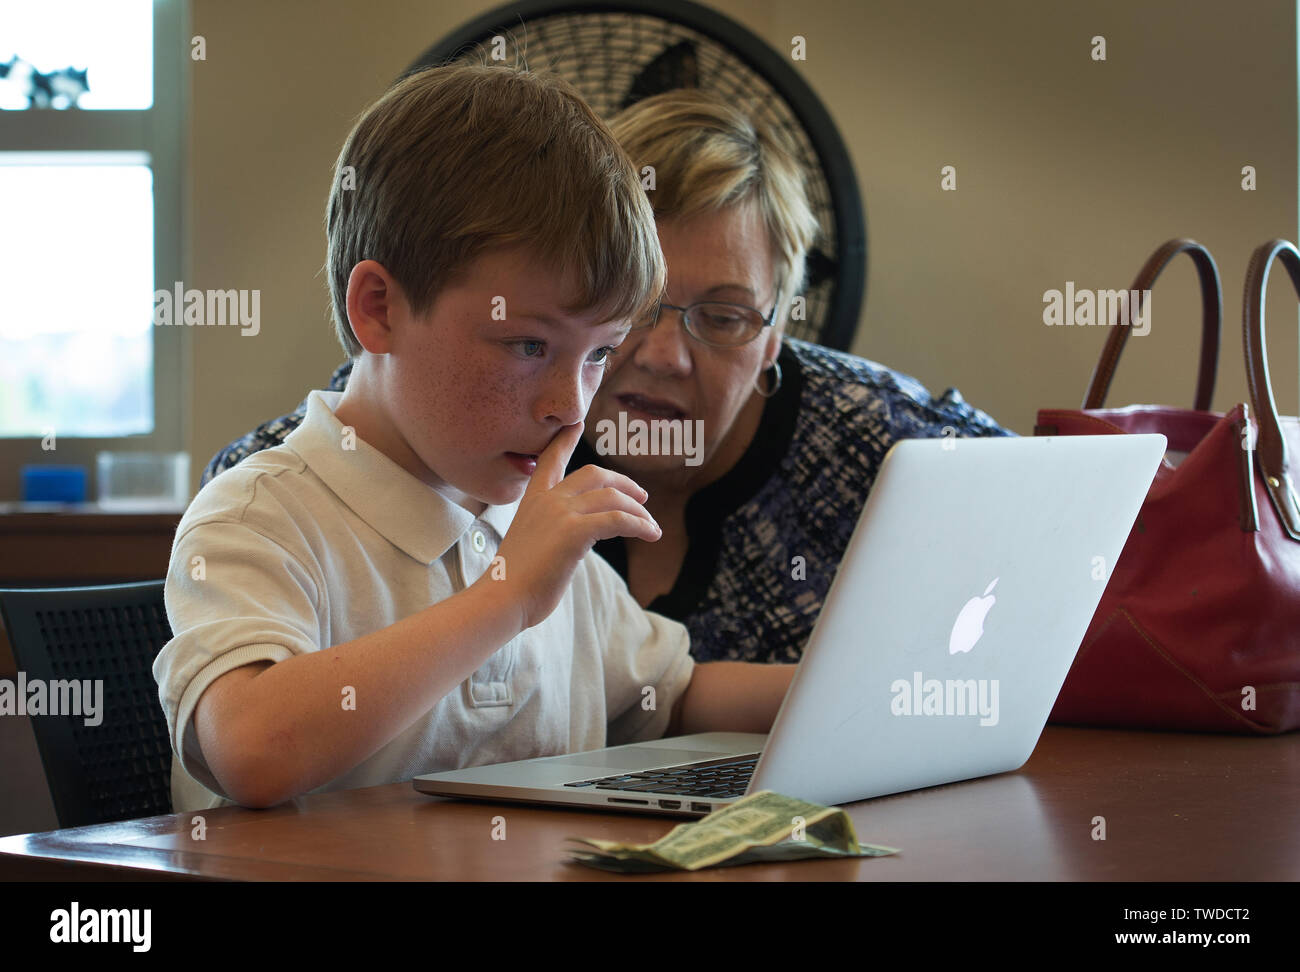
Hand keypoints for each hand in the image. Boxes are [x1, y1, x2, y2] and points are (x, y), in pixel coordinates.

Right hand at [488, 421, 660, 629]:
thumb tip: (577, 538)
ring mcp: (561, 513)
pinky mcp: (575, 531)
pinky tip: (651, 534)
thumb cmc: (515, 582)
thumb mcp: (531, 543)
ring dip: (638, 511)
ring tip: (651, 527)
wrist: (502, 598)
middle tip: (642, 498)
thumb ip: (552, 530)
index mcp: (533, 498)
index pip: (550, 458)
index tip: (576, 422)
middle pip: (596, 475)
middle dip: (624, 483)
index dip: (565, 439)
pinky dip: (640, 526)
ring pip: (613, 498)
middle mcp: (547, 499)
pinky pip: (619, 520)